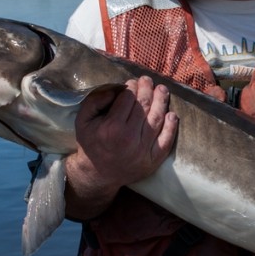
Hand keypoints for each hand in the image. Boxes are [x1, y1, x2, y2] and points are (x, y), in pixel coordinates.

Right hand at [64, 76, 178, 218]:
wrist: (98, 175)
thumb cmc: (91, 144)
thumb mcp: (83, 121)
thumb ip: (95, 101)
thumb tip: (115, 89)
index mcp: (112, 127)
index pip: (128, 98)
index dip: (131, 87)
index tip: (132, 82)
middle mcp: (129, 137)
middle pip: (144, 105)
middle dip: (147, 89)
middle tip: (148, 80)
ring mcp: (143, 150)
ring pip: (157, 119)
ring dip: (161, 101)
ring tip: (162, 90)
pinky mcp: (153, 160)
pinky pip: (166, 141)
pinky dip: (171, 126)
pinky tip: (172, 114)